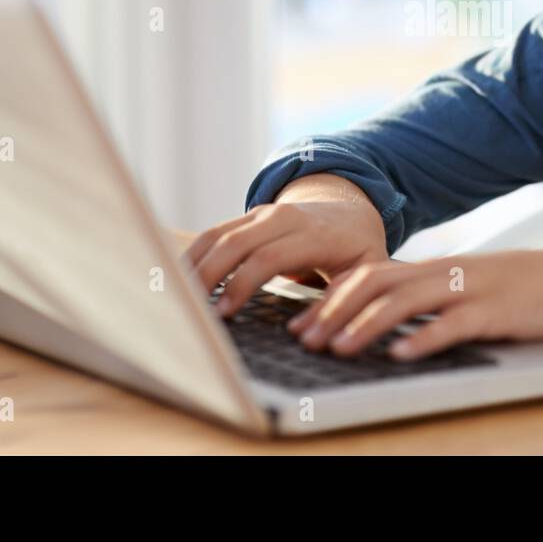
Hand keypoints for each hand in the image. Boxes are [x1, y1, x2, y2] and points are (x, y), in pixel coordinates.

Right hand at [185, 175, 388, 316]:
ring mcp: (263, 214)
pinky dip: (193, 254)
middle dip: (209, 277)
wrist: (351, 208)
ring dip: (193, 265)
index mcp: (314, 234)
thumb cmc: (358, 249)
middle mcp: (284, 218)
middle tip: (190, 311)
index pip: (269, 257)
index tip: (225, 314)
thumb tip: (313, 333)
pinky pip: (214, 232)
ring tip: (174, 298)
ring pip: (218, 235)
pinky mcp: (248, 216)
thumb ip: (346, 297)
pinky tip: (178, 279)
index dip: (243, 285)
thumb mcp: (367, 270)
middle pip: (235, 244)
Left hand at [287, 245, 542, 360]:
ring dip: (366, 324)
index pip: (370, 274)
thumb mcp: (464, 288)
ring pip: (406, 301)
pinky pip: (453, 324)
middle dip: (335, 310)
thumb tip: (383, 320)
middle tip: (305, 338)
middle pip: (377, 283)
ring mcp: (469, 290)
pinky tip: (401, 354)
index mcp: (433, 269)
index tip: (301, 322)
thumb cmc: (517, 290)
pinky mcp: (494, 312)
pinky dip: (424, 339)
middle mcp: (444, 274)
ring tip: (338, 347)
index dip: (330, 298)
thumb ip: (427, 298)